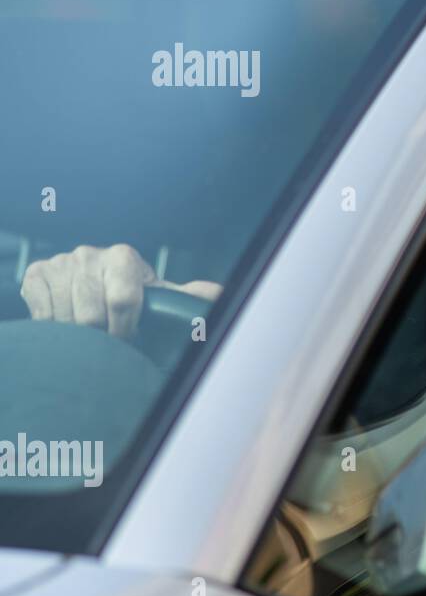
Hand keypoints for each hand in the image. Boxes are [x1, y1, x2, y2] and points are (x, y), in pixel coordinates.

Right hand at [20, 244, 220, 338]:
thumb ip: (188, 298)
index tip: (130, 341)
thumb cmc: (133, 294)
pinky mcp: (36, 275)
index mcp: (124, 257)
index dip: (126, 329)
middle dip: (102, 336)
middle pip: (91, 314)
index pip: (123, 300)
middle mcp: (90, 254)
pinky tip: (68, 323)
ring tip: (91, 333)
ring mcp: (61, 263)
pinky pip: (41, 314)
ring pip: (65, 317)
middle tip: (109, 338)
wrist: (96, 282)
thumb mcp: (160, 295)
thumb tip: (218, 295)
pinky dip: (54, 327)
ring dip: (78, 335)